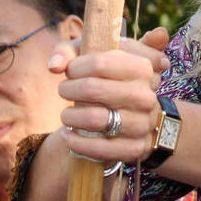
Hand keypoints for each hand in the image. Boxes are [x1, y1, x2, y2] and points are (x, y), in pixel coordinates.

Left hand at [49, 27, 170, 167]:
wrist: (135, 112)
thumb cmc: (107, 77)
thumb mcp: (93, 55)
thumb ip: (69, 51)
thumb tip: (54, 66)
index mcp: (142, 67)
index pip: (98, 62)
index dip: (75, 67)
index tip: (70, 71)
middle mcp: (145, 95)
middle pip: (92, 89)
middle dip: (68, 90)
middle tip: (64, 90)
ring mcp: (143, 123)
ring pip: (94, 119)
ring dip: (70, 117)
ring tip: (66, 114)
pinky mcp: (135, 148)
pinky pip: (100, 149)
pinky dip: (77, 143)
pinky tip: (68, 135)